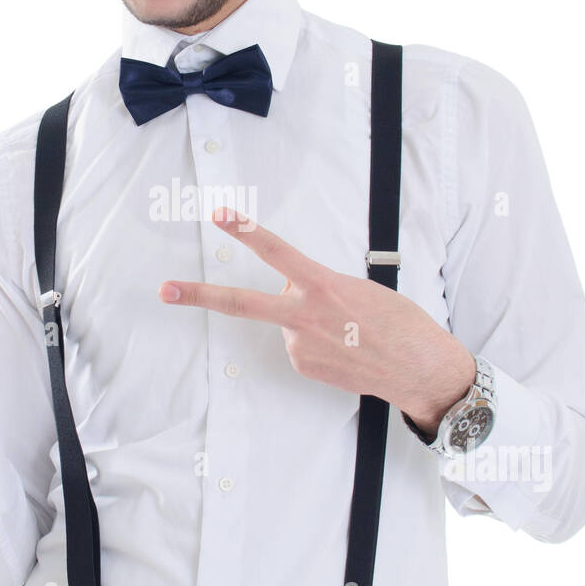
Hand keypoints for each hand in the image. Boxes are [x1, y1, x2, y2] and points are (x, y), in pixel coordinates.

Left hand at [157, 207, 475, 424]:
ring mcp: (301, 346)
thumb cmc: (400, 324)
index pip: (278, 252)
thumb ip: (321, 288)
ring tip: (349, 333)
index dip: (248, 231)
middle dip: (199, 295)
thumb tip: (297, 297)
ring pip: (287, 323)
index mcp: (323, 286)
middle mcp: (305, 316)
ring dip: (309, 323)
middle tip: (165, 290)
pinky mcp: (304, 367)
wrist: (420, 370)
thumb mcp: (362, 290)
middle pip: (242, 304)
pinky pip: (300, 346)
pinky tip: (345, 349)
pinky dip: (319, 344)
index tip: (221, 214)